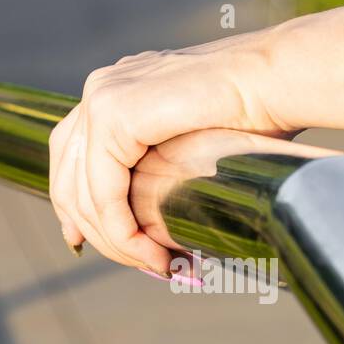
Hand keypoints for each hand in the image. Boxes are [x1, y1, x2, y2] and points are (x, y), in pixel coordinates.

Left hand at [48, 35, 292, 271]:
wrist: (276, 79)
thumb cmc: (255, 110)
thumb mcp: (191, 138)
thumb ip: (160, 159)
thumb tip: (152, 204)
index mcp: (114, 89)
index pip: (70, 152)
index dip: (71, 203)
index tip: (80, 242)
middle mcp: (100, 89)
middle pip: (67, 173)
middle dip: (91, 228)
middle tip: (135, 261)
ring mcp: (102, 97)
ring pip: (82, 189)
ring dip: (115, 238)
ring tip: (156, 264)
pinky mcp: (114, 114)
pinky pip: (103, 190)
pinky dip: (121, 229)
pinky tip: (150, 251)